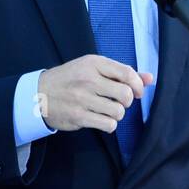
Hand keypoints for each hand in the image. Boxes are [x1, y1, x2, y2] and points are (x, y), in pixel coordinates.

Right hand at [38, 55, 153, 132]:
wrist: (39, 94)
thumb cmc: (70, 79)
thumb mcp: (93, 68)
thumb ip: (121, 73)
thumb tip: (150, 78)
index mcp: (93, 63)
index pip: (126, 73)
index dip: (138, 84)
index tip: (137, 91)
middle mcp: (88, 79)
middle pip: (126, 94)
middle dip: (127, 101)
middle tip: (119, 101)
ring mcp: (83, 98)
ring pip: (118, 111)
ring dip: (117, 114)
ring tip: (108, 110)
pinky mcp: (79, 116)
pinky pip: (108, 124)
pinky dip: (109, 124)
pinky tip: (101, 119)